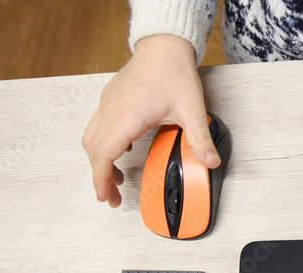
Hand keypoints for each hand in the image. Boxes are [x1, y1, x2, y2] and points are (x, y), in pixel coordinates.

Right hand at [82, 34, 219, 207]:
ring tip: (115, 178)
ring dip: (101, 160)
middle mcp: (111, 110)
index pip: (104, 154)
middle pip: (94, 150)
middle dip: (100, 177)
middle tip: (113, 196)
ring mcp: (108, 103)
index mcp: (126, 117)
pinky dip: (105, 144)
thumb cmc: (172, 71)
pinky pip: (100, 126)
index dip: (101, 179)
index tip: (105, 197)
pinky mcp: (111, 99)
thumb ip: (199, 139)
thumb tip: (210, 161)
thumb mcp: (192, 109)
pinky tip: (123, 150)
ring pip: (92, 138)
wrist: (164, 45)